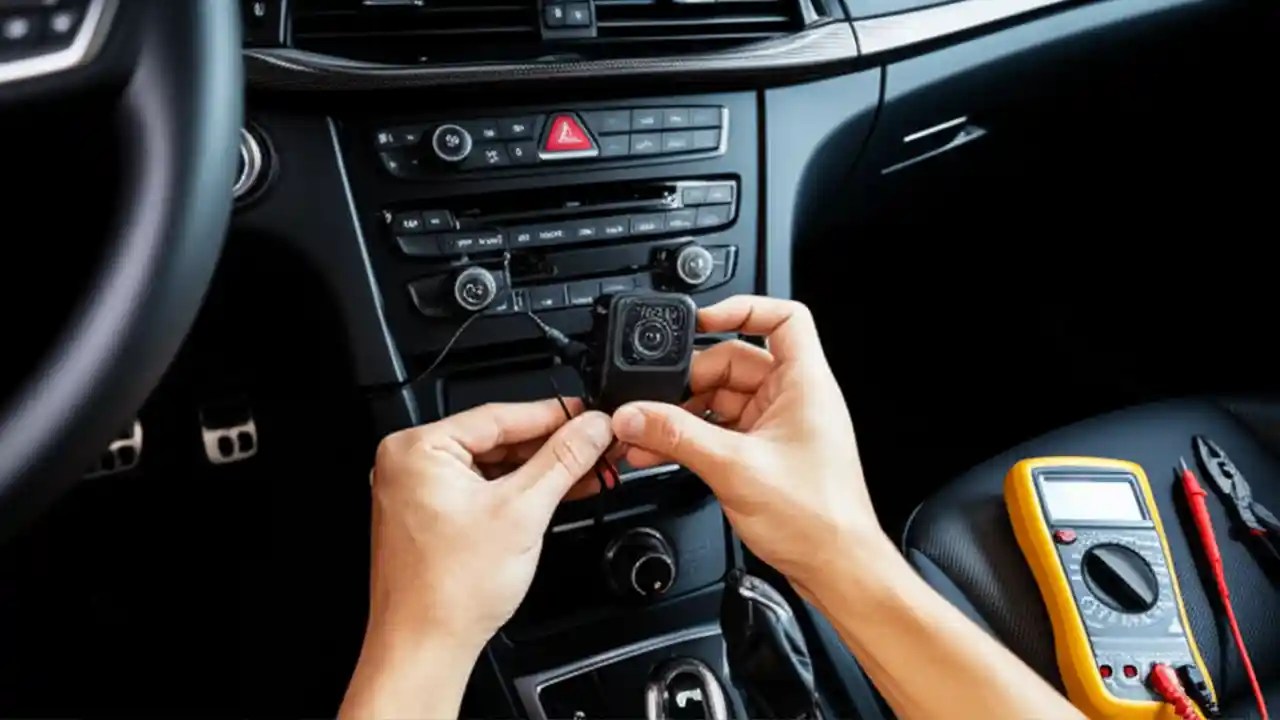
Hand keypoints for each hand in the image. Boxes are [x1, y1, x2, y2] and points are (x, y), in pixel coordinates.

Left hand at [342, 399, 612, 719]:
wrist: (426, 649)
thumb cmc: (448, 590)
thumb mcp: (522, 512)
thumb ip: (562, 461)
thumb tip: (591, 428)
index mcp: (417, 450)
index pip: (498, 416)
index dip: (553, 415)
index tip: (589, 414)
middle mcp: (409, 466)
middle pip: (497, 440)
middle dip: (551, 447)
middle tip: (596, 444)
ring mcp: (418, 493)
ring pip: (492, 467)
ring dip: (540, 471)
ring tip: (586, 470)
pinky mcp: (431, 518)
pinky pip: (482, 490)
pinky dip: (519, 492)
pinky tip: (556, 492)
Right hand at [611, 296, 892, 599]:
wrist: (835, 568)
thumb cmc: (817, 519)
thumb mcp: (734, 468)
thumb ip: (678, 436)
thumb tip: (636, 414)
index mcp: (805, 384)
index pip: (784, 318)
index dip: (742, 308)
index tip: (703, 322)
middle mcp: (795, 398)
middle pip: (734, 362)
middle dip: (690, 380)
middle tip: (654, 401)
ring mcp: (779, 426)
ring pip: (721, 399)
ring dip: (683, 413)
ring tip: (647, 431)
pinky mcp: (765, 452)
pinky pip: (721, 430)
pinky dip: (692, 436)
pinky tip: (661, 449)